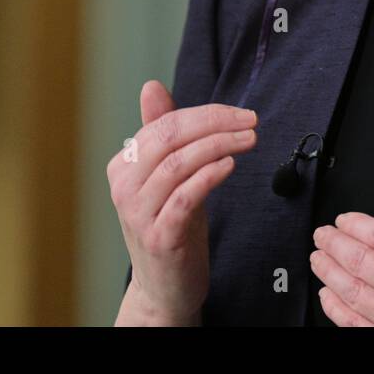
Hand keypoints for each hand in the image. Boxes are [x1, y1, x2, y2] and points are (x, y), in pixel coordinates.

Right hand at [107, 80, 257, 324]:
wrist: (164, 286)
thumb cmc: (170, 225)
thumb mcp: (167, 175)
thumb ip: (161, 132)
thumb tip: (151, 87)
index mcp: (123, 166)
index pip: (165, 124)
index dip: (206, 113)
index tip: (241, 113)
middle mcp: (124, 187)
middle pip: (170, 138)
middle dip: (215, 124)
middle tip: (250, 121)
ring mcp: (139, 214)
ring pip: (179, 164)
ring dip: (220, 146)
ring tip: (249, 140)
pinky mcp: (160, 237)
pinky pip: (185, 197)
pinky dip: (210, 175)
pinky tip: (230, 165)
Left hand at [310, 187, 373, 326]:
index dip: (356, 224)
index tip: (343, 219)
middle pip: (359, 260)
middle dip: (334, 244)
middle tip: (321, 235)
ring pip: (351, 290)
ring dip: (328, 271)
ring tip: (318, 257)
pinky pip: (353, 322)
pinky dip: (335, 307)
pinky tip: (327, 294)